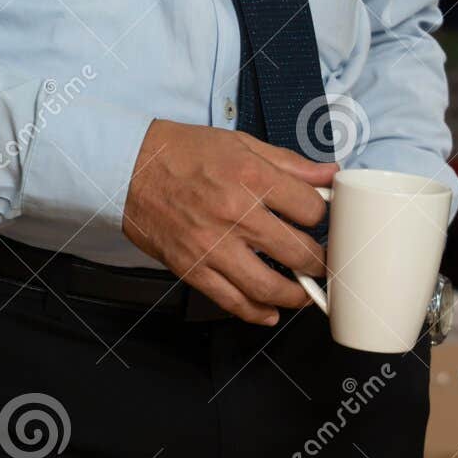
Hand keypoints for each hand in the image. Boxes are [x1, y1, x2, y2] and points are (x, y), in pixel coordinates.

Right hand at [122, 119, 335, 325]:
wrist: (127, 168)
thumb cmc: (183, 153)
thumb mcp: (242, 144)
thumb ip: (291, 163)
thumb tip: (331, 174)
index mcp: (252, 178)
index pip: (311, 210)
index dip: (323, 217)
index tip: (321, 223)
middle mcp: (235, 214)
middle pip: (300, 253)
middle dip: (320, 263)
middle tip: (323, 264)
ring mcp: (213, 245)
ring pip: (269, 286)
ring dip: (296, 296)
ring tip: (305, 293)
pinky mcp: (192, 267)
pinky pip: (231, 300)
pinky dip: (257, 313)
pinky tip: (271, 313)